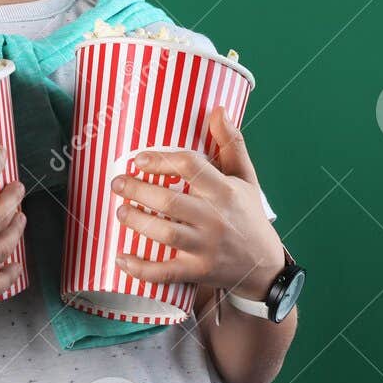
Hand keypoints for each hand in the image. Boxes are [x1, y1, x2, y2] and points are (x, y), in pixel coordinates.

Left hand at [110, 106, 284, 295]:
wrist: (265, 266)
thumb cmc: (249, 215)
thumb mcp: (246, 178)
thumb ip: (231, 144)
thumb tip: (218, 110)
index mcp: (225, 191)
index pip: (189, 167)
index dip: (160, 160)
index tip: (138, 158)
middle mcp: (215, 219)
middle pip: (169, 202)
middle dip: (137, 190)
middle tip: (117, 182)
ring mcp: (206, 248)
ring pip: (164, 234)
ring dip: (136, 222)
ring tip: (120, 211)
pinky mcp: (198, 272)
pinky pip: (164, 272)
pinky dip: (140, 268)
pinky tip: (121, 257)